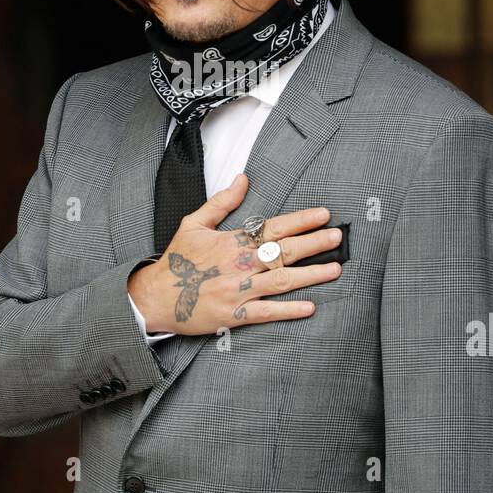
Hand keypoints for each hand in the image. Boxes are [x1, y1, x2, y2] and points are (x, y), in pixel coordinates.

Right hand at [128, 173, 343, 335]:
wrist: (154, 297)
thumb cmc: (176, 261)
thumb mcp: (194, 223)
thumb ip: (222, 202)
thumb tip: (243, 179)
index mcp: (232, 242)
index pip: (273, 227)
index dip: (300, 221)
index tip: (324, 215)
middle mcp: (239, 265)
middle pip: (283, 251)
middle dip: (313, 243)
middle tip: (338, 237)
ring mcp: (237, 290)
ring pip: (281, 281)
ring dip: (310, 275)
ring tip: (335, 269)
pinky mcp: (234, 314)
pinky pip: (266, 312)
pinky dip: (288, 310)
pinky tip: (309, 307)